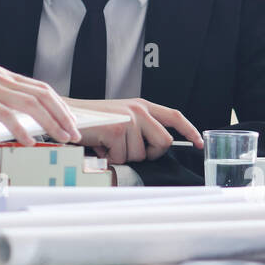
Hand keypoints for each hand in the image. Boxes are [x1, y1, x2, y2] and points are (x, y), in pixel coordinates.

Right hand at [0, 29, 79, 145]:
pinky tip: (29, 141)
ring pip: (33, 106)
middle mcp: (5, 82)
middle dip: (63, 115)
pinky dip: (20, 129)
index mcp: (4, 77)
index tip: (70, 117)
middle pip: (44, 97)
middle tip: (75, 132)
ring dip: (52, 123)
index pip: (41, 89)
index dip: (59, 104)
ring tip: (63, 138)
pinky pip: (6, 115)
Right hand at [66, 97, 202, 162]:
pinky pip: (122, 157)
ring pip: (141, 155)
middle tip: (127, 149)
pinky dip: (110, 158)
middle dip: (149, 154)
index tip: (199, 144)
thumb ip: (142, 128)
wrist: (65, 116)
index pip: (174, 117)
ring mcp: (129, 119)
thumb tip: (157, 149)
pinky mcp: (118, 129)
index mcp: (142, 106)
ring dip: (123, 156)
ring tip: (108, 144)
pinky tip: (101, 146)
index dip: (189, 131)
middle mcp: (139, 110)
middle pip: (164, 143)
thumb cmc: (93, 122)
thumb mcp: (123, 119)